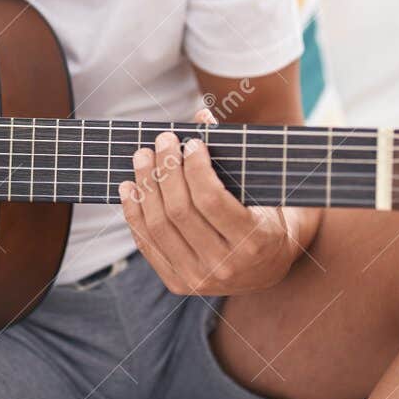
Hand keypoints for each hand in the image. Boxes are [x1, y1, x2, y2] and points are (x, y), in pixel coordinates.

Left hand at [117, 106, 303, 295]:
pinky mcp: (178, 284)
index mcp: (255, 241)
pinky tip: (130, 186)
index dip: (195, 167)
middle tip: (162, 140)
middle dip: (166, 169)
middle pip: (180, 211)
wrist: (269, 266)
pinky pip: (148, 244)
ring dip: (146, 185)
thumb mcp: (261, 188)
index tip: (190, 142)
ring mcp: (199, 279)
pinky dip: (134, 213)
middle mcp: (226, 266)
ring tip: (142, 157)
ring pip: (159, 226)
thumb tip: (200, 114)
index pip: (211, 199)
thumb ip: (232, 153)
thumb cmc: (267, 216)